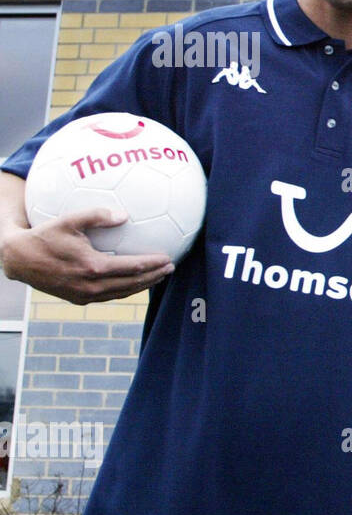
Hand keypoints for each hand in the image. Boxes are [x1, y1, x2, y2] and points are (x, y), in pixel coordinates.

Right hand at [0, 208, 171, 303]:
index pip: (132, 268)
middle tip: (170, 268)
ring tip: (158, 277)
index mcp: (92, 267)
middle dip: (154, 277)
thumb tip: (124, 214)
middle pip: (132, 284)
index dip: (153, 264)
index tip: (168, 258)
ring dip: (142, 286)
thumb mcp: (69, 220)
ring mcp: (84, 295)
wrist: (18, 259)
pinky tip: (134, 282)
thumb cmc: (44, 236)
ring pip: (121, 293)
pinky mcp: (78, 299)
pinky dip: (125, 290)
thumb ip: (97, 215)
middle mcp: (91, 285)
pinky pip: (109, 296)